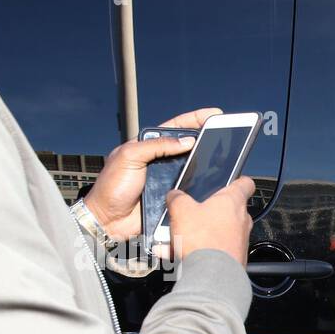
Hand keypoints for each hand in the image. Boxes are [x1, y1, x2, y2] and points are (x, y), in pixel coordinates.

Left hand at [84, 107, 222, 240]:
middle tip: (224, 133)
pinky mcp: (174, 196)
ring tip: (225, 155)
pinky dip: (203, 185)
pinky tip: (214, 180)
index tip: (213, 114)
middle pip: (188, 146)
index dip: (194, 119)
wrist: (110, 219)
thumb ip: (156, 146)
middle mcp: (161, 161)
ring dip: (207, 163)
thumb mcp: (129, 157)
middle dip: (206, 138)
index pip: (175, 127)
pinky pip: (192, 189)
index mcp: (148, 146)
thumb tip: (186, 141)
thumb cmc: (112, 186)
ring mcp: (169, 179)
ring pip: (193, 168)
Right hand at [167, 175, 255, 266]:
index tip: (234, 181)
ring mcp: (240, 241)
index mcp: (233, 201)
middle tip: (191, 213)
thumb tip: (175, 195)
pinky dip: (195, 251)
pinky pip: (212, 250)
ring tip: (174, 239)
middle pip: (227, 210)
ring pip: (216, 232)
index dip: (239, 180)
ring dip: (197, 234)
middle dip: (209, 211)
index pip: (245, 184)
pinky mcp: (234, 258)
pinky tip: (172, 254)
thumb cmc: (202, 238)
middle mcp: (241, 220)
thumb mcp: (181, 210)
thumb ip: (177, 198)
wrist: (211, 275)